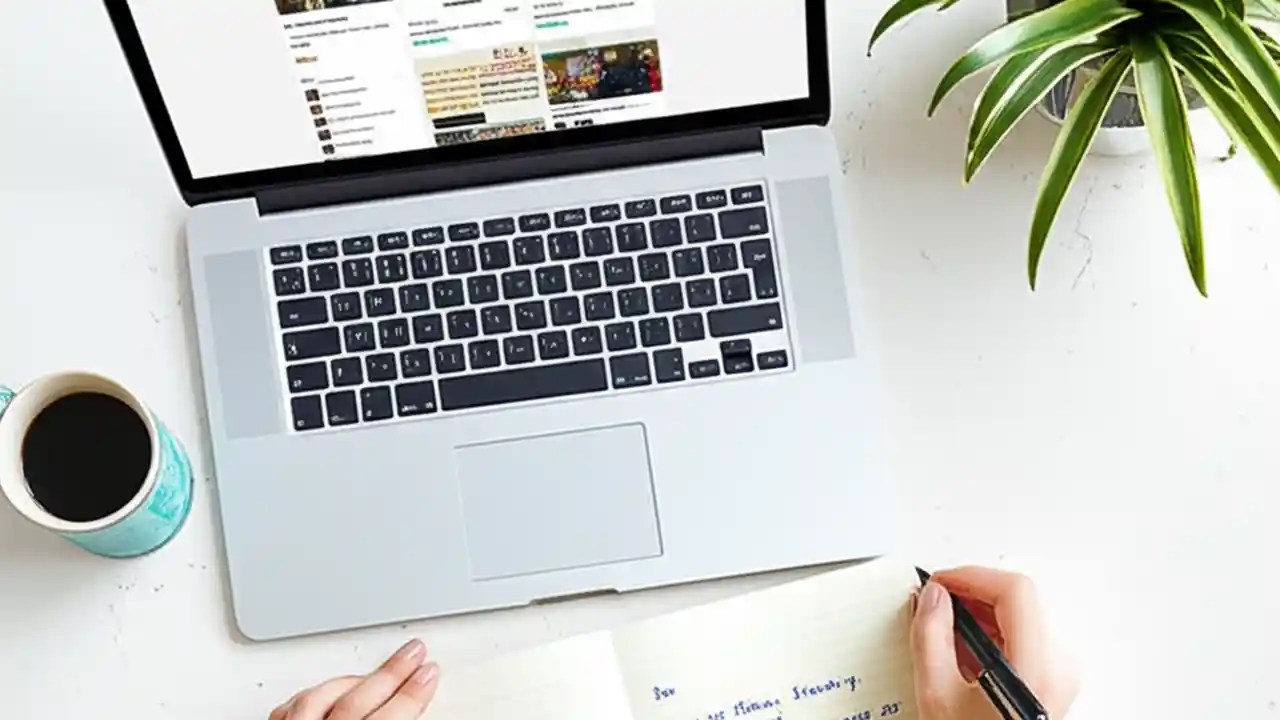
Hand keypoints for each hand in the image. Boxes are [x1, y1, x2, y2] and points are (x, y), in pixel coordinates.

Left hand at [269, 639, 439, 719]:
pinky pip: (288, 709)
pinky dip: (311, 696)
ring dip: (350, 680)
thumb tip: (416, 709)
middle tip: (414, 651)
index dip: (412, 692)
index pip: (386, 717)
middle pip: (355, 700)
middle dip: (390, 673)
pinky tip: (325, 689)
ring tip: (376, 670)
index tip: (429, 672)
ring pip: (317, 697)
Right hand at [910, 567, 1077, 719]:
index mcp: (1038, 668)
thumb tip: (934, 599)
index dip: (971, 576)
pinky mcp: (1052, 682)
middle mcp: (1059, 667)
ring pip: (1018, 619)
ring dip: (977, 617)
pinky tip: (960, 655)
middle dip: (970, 596)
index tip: (941, 582)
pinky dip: (989, 637)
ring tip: (942, 634)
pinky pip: (1022, 640)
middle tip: (934, 604)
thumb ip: (931, 637)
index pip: (1014, 591)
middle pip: (1017, 602)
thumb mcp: (938, 695)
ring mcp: (1060, 675)